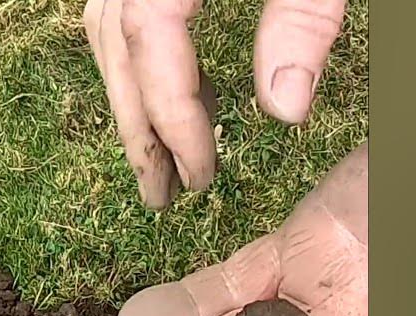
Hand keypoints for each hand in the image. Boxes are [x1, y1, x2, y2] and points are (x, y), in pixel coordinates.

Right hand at [83, 0, 347, 207]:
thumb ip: (304, 20)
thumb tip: (283, 109)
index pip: (147, 38)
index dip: (170, 115)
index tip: (199, 177)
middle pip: (115, 42)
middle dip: (139, 128)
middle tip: (161, 198)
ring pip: (111, 28)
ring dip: (139, 97)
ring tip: (175, 159)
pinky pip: (130, 10)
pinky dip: (153, 59)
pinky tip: (198, 93)